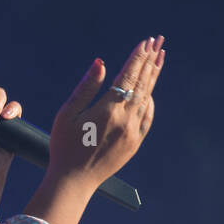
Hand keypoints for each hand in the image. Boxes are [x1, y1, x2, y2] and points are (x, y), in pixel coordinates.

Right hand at [47, 37, 164, 190]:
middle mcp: (126, 120)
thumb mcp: (67, 114)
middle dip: (151, 60)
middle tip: (159, 41)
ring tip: (160, 57)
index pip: (128, 75)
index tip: (145, 41)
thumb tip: (101, 63)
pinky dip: (150, 102)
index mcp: (109, 110)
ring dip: (153, 76)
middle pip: (143, 83)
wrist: (73, 181)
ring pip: (147, 98)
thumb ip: (86, 87)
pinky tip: (150, 92)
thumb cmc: (63, 146)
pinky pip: (147, 118)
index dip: (137, 57)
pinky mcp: (134, 144)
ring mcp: (132, 133)